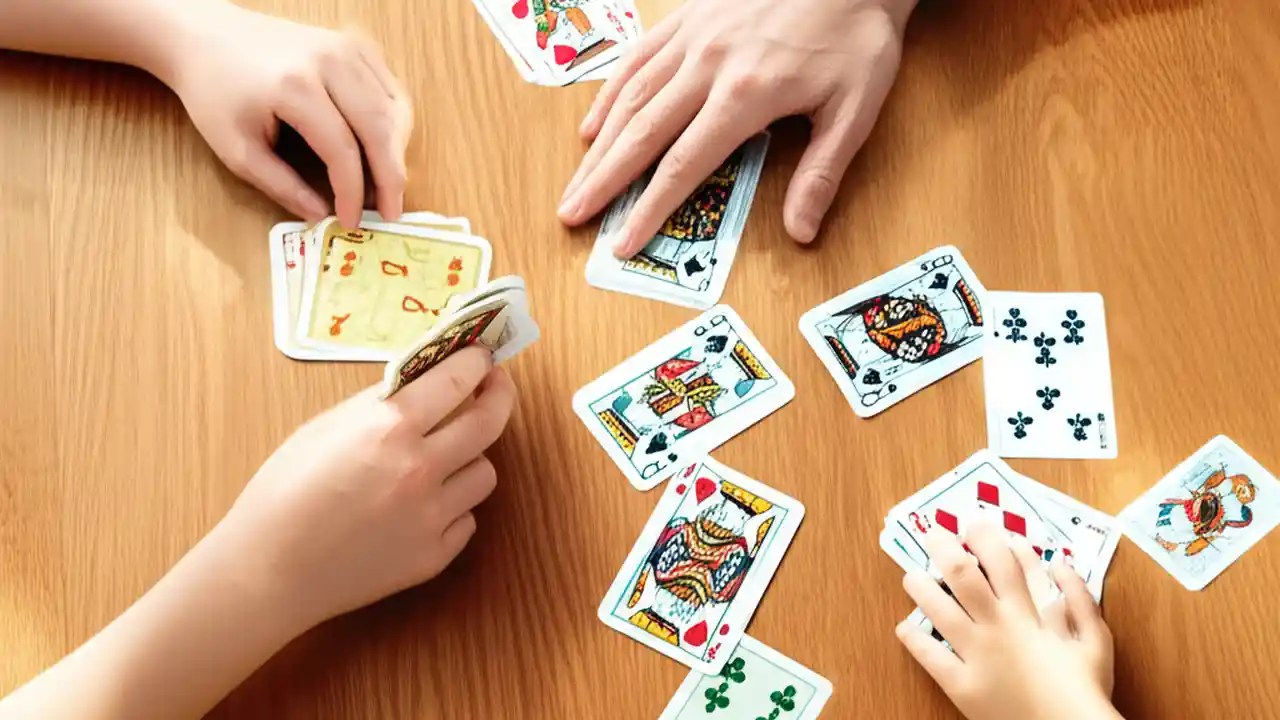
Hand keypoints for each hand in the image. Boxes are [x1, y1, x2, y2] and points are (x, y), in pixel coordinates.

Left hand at [163, 0, 412, 226]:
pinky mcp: (356, 45)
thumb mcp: (236, 149)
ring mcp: (347, 48)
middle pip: (379, 128)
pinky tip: (383, 149)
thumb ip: (280, 185)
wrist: (207, 37)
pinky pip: (391, 91)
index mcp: (294, 86)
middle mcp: (329, 60)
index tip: (351, 222)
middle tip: (390, 213)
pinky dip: (395, 125)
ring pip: (394, 109)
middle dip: (390, 177)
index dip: (352, 192)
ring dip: (396, 152)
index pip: (342, 149)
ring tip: (385, 185)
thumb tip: (321, 215)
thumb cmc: (217, 94)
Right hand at [218, 347, 514, 625]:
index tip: (481, 356)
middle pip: (490, 422)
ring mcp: (432, 517)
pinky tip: (419, 506)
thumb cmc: (284, 492)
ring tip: (443, 457)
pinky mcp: (435, 556)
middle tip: (493, 386)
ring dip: (469, 458)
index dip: (476, 362)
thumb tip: (424, 380)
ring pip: (484, 473)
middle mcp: (421, 470)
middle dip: (498, 396)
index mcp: (390, 428)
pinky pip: (465, 518)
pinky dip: (450, 507)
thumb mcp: (325, 427)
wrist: (269, 570)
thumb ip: (380, 403)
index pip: (457, 380)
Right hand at [557, 0, 916, 256]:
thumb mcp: (855, 107)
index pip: (683, 165)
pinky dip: (610, 94)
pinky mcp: (688, 17)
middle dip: (603, 181)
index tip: (622, 241)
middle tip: (570, 216)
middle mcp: (707, 66)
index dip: (649, 208)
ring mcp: (692, 37)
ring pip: (631, 98)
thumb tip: (801, 232)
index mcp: (746, 95)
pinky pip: (637, 58)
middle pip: (642, 134)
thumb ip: (822, 172)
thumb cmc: (856, 34)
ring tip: (575, 184)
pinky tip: (593, 125)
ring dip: (599, 146)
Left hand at [896, 521, 1119, 719]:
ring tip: (911, 576)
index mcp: (1029, 614)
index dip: (986, 539)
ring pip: (940, 611)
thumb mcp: (1096, 641)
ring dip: (922, 588)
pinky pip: (932, 657)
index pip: (1003, 563)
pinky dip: (915, 640)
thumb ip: (1080, 599)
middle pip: (964, 577)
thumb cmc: (1085, 689)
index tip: (974, 523)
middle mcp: (998, 627)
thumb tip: (1059, 562)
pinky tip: (904, 627)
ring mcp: (977, 656)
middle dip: (945, 550)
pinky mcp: (962, 685)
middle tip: (932, 534)